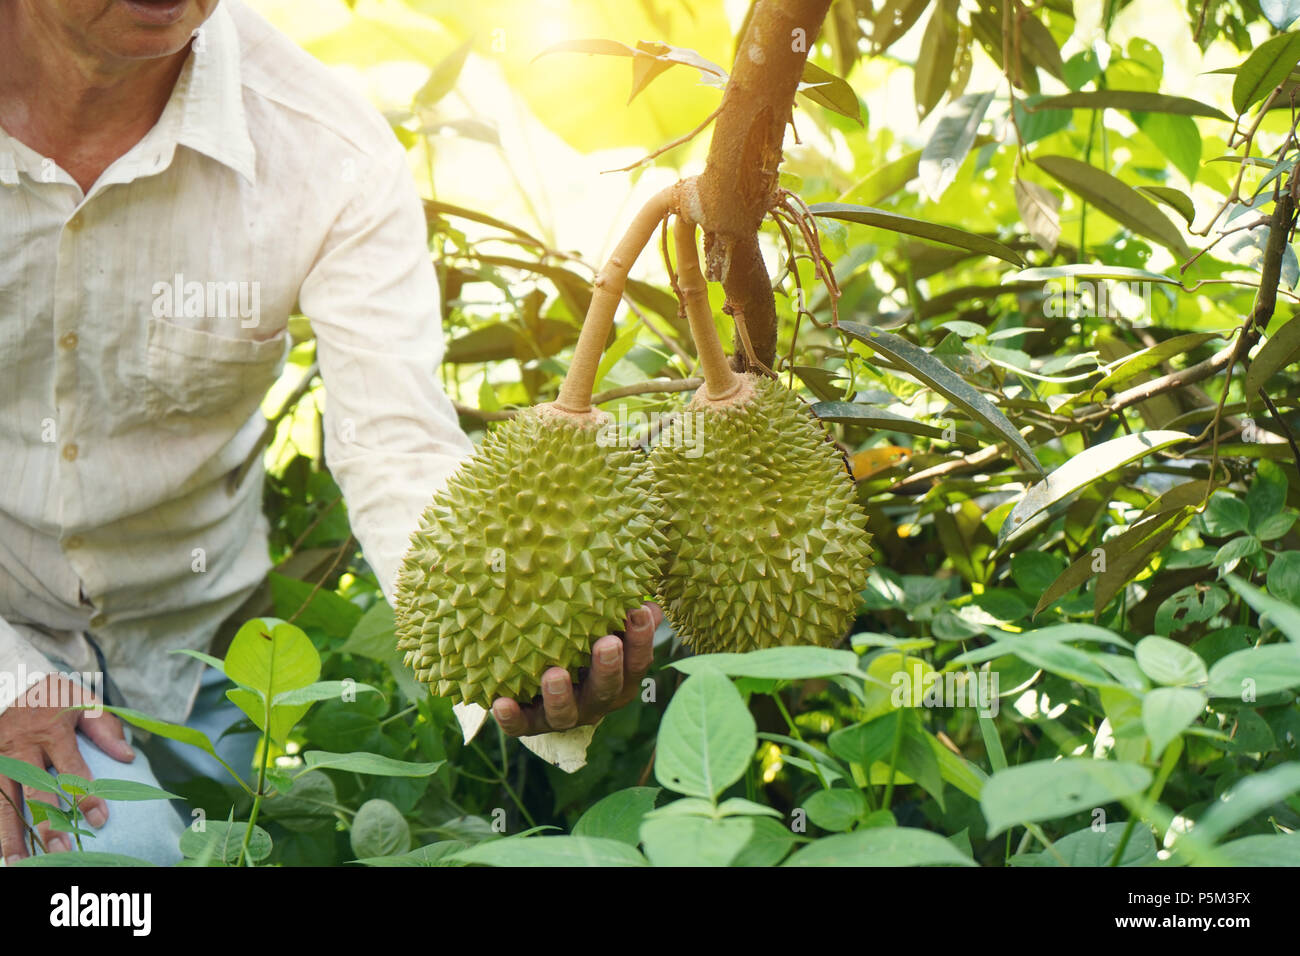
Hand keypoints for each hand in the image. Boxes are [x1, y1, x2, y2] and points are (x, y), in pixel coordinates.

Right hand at [0, 676, 133, 863]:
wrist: (9, 677)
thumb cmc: (52, 693)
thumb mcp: (83, 702)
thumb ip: (106, 730)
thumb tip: (128, 757)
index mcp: (52, 732)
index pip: (72, 771)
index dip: (87, 797)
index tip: (100, 819)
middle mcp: (23, 748)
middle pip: (36, 793)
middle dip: (48, 825)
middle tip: (61, 851)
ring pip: (2, 802)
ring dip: (10, 835)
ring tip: (18, 863)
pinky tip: (0, 846)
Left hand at [491, 602, 663, 735]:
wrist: (546, 694)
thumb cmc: (583, 648)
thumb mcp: (605, 631)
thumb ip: (622, 616)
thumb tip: (645, 598)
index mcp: (620, 680)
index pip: (637, 662)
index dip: (641, 640)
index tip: (638, 613)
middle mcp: (596, 702)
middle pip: (607, 690)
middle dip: (607, 668)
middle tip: (607, 644)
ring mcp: (564, 716)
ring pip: (565, 714)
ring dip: (560, 696)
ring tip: (554, 675)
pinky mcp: (531, 724)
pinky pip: (521, 725)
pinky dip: (512, 717)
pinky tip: (501, 703)